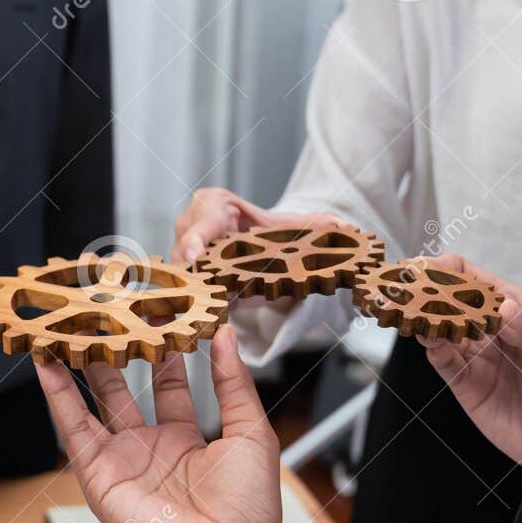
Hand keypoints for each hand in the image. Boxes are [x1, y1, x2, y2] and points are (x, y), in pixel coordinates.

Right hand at [35, 326, 308, 522]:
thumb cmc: (247, 513)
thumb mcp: (252, 433)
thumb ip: (234, 383)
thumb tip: (226, 335)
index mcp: (190, 439)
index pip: (169, 381)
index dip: (163, 347)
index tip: (157, 311)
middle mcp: (151, 446)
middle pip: (124, 386)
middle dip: (114, 350)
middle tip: (105, 312)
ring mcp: (122, 460)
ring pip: (93, 401)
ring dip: (79, 365)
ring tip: (67, 326)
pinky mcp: (98, 475)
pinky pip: (74, 429)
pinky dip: (58, 395)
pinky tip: (47, 363)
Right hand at [172, 190, 342, 322]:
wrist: (255, 244)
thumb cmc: (265, 231)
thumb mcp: (288, 228)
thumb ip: (313, 225)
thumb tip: (342, 225)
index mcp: (214, 204)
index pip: (202, 220)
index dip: (195, 239)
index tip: (195, 256)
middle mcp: (191, 225)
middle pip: (183, 250)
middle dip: (192, 274)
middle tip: (203, 294)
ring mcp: (181, 250)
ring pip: (178, 273)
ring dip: (190, 292)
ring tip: (203, 310)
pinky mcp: (181, 273)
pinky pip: (179, 287)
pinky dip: (190, 302)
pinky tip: (199, 318)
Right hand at [423, 259, 521, 505]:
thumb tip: (502, 308)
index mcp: (516, 312)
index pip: (473, 280)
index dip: (447, 271)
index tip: (427, 270)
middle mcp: (491, 332)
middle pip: (449, 303)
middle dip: (424, 293)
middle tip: (402, 288)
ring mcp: (477, 359)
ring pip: (440, 330)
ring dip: (423, 319)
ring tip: (405, 311)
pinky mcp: (467, 387)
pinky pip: (443, 362)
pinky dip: (431, 348)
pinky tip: (425, 338)